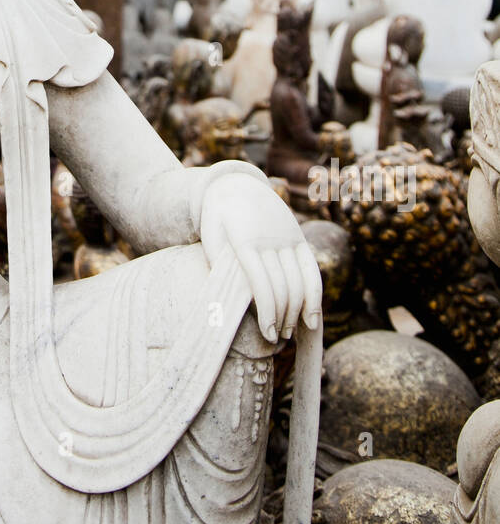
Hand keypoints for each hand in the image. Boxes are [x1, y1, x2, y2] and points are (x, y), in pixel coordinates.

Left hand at [199, 176, 321, 343]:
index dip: (267, 313)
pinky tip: (312, 319)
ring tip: (287, 332)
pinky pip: (312, 270)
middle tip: (275, 339)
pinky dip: (314, 296)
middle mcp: (270, 239)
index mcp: (244, 240)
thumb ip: (221, 268)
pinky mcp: (298, 237)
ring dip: (296, 312)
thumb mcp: (209, 239)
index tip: (267, 335)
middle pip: (283, 287)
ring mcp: (287, 237)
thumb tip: (234, 303)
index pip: (261, 284)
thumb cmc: (216, 219)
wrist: (235, 185)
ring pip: (300, 282)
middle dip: (281, 318)